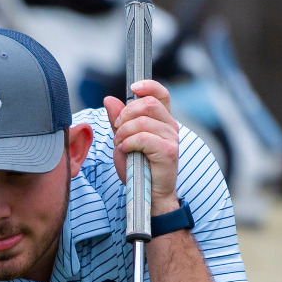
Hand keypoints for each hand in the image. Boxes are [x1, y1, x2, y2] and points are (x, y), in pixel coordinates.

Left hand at [104, 80, 182, 215]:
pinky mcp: (168, 151)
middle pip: (148, 104)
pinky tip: (125, 151)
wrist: (148, 195)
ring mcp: (171, 138)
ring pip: (143, 121)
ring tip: (120, 144)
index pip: (160, 93)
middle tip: (117, 129)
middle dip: (126, 114)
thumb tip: (109, 99)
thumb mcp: (123, 140)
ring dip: (124, 132)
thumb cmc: (137, 169)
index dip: (148, 86)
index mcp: (162, 121)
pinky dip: (128, 143)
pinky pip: (143, 138)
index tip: (133, 88)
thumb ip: (118, 120)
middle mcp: (170, 126)